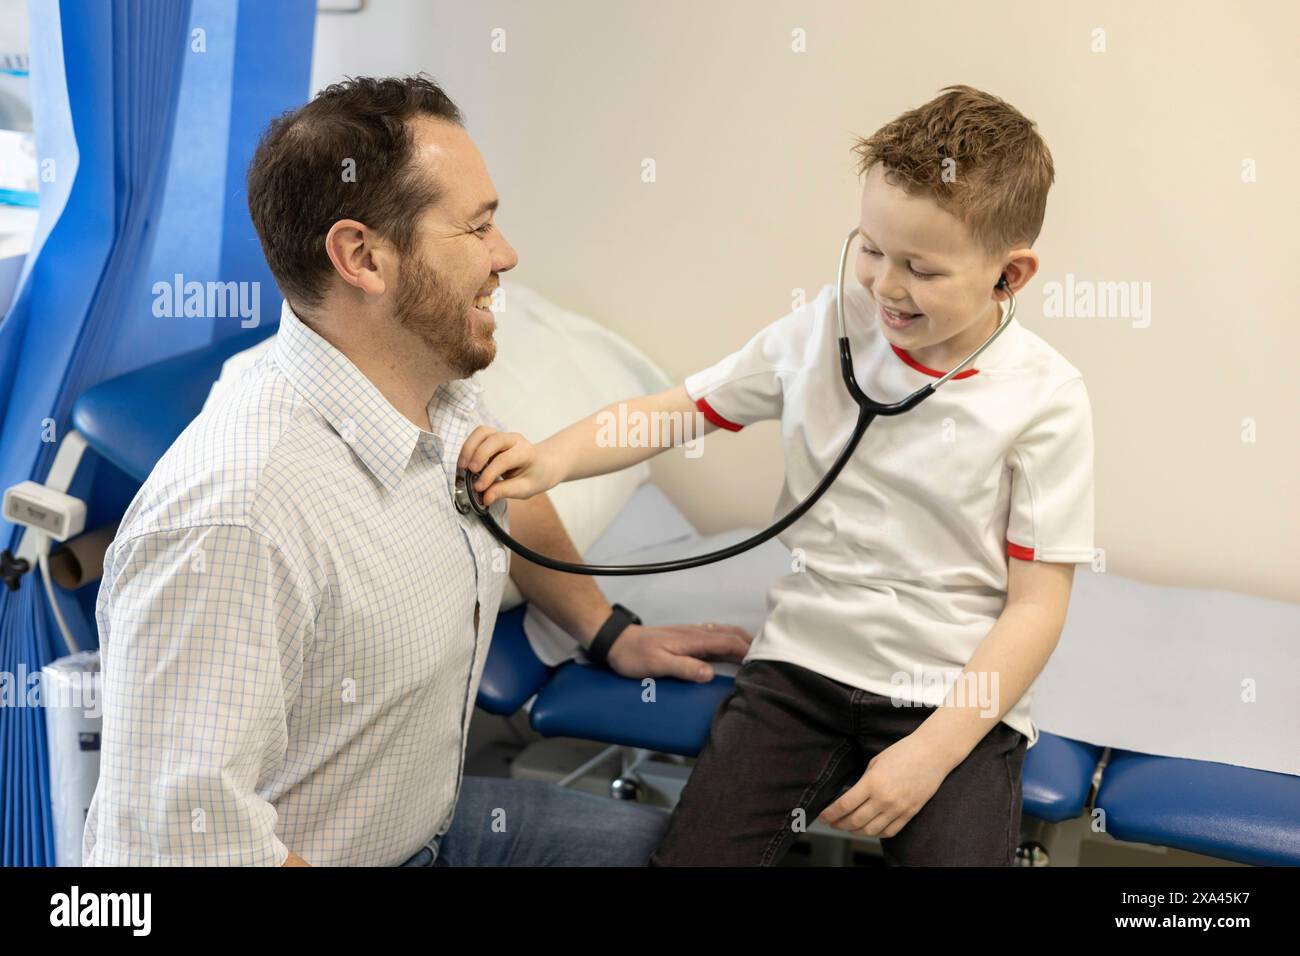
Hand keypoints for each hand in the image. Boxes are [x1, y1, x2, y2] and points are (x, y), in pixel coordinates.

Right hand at [456, 427, 562, 505]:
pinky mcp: (493, 436)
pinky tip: (465, 462)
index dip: (489, 474)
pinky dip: (469, 446)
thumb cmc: (535, 476)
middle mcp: (515, 440)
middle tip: (469, 472)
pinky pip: (478, 435)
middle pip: (493, 439)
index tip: (478, 488)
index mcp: (526, 453)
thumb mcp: (525, 489)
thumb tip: (485, 498)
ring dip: (469, 447)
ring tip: (462, 466)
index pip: (504, 459)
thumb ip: (505, 491)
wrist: (543, 464)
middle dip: (478, 455)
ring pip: (482, 432)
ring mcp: (503, 435)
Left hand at [605, 622, 752, 682]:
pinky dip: (728, 640)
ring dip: (740, 640)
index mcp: (693, 640)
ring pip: (723, 633)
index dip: (747, 651)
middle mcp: (695, 633)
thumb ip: (684, 668)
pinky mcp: (685, 637)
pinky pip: (713, 636)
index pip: (727, 642)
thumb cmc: (635, 656)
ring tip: (754, 653)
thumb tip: (710, 674)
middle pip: (730, 634)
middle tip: (767, 655)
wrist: (616, 641)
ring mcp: (690, 634)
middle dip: (750, 642)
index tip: (762, 661)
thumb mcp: (657, 665)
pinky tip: (728, 650)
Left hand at [817, 733, 953, 838]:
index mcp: (872, 782)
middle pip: (854, 821)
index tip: (823, 817)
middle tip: (832, 823)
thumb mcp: (875, 763)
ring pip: (870, 830)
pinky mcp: (910, 813)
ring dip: (855, 831)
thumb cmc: (903, 752)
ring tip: (848, 827)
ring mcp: (898, 808)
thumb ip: (864, 781)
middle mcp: (884, 799)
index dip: (830, 814)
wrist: (932, 753)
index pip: (844, 805)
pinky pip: (889, 831)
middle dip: (839, 824)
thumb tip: (851, 797)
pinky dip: (876, 833)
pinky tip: (869, 829)